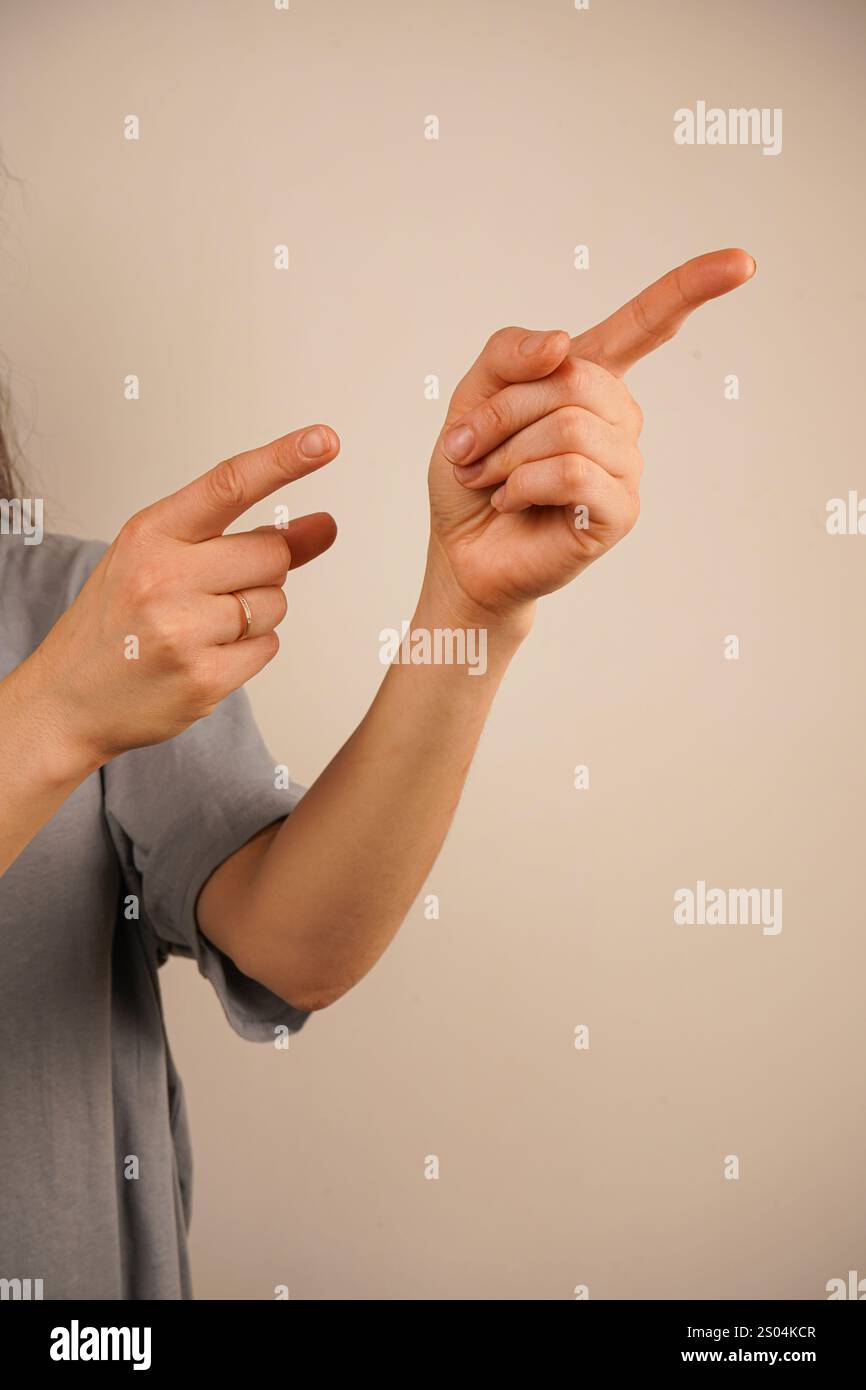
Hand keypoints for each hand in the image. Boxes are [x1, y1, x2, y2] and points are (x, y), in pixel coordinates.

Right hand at [26, 425, 339, 764]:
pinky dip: (248, 652)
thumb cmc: (119, 623)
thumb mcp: (164, 561)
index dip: (283, 460)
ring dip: (255, 616)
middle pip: (272, 554)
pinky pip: (267, 648)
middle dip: (264, 571)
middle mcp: (162, 576)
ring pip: (275, 603)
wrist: (69, 701)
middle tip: (215, 592)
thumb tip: (325, 526)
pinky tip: (204, 656)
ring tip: (200, 628)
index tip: (324, 440)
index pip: (228, 485)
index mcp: (149, 534)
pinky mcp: (203, 678)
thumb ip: (247, 539)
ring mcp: (182, 630)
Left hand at [425, 249, 755, 629]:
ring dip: (506, 454)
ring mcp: (626, 464)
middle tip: (466, 446)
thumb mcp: (472, 397)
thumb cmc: (472, 476)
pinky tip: (511, 502)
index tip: (743, 261)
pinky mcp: (621, 510)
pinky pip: (571, 472)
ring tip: (488, 479)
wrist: (462, 551)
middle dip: (502, 411)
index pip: (649, 323)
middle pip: (571, 379)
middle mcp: (619, 417)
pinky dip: (522, 484)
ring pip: (568, 426)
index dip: (693, 288)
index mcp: (591, 379)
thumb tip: (561, 343)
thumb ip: (509, 353)